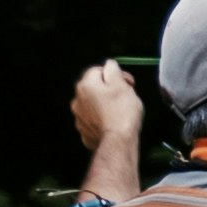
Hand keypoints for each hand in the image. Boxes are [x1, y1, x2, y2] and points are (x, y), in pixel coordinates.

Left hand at [67, 59, 147, 192]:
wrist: (117, 142)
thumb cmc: (122, 111)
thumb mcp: (121, 85)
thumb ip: (113, 70)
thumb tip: (109, 64)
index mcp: (85, 85)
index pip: (98, 70)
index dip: (115, 74)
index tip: (128, 83)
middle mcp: (77, 100)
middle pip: (94, 88)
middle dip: (109, 89)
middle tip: (126, 96)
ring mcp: (79, 118)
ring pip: (93, 104)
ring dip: (104, 104)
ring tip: (120, 111)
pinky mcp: (84, 132)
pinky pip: (94, 120)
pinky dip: (102, 120)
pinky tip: (113, 123)